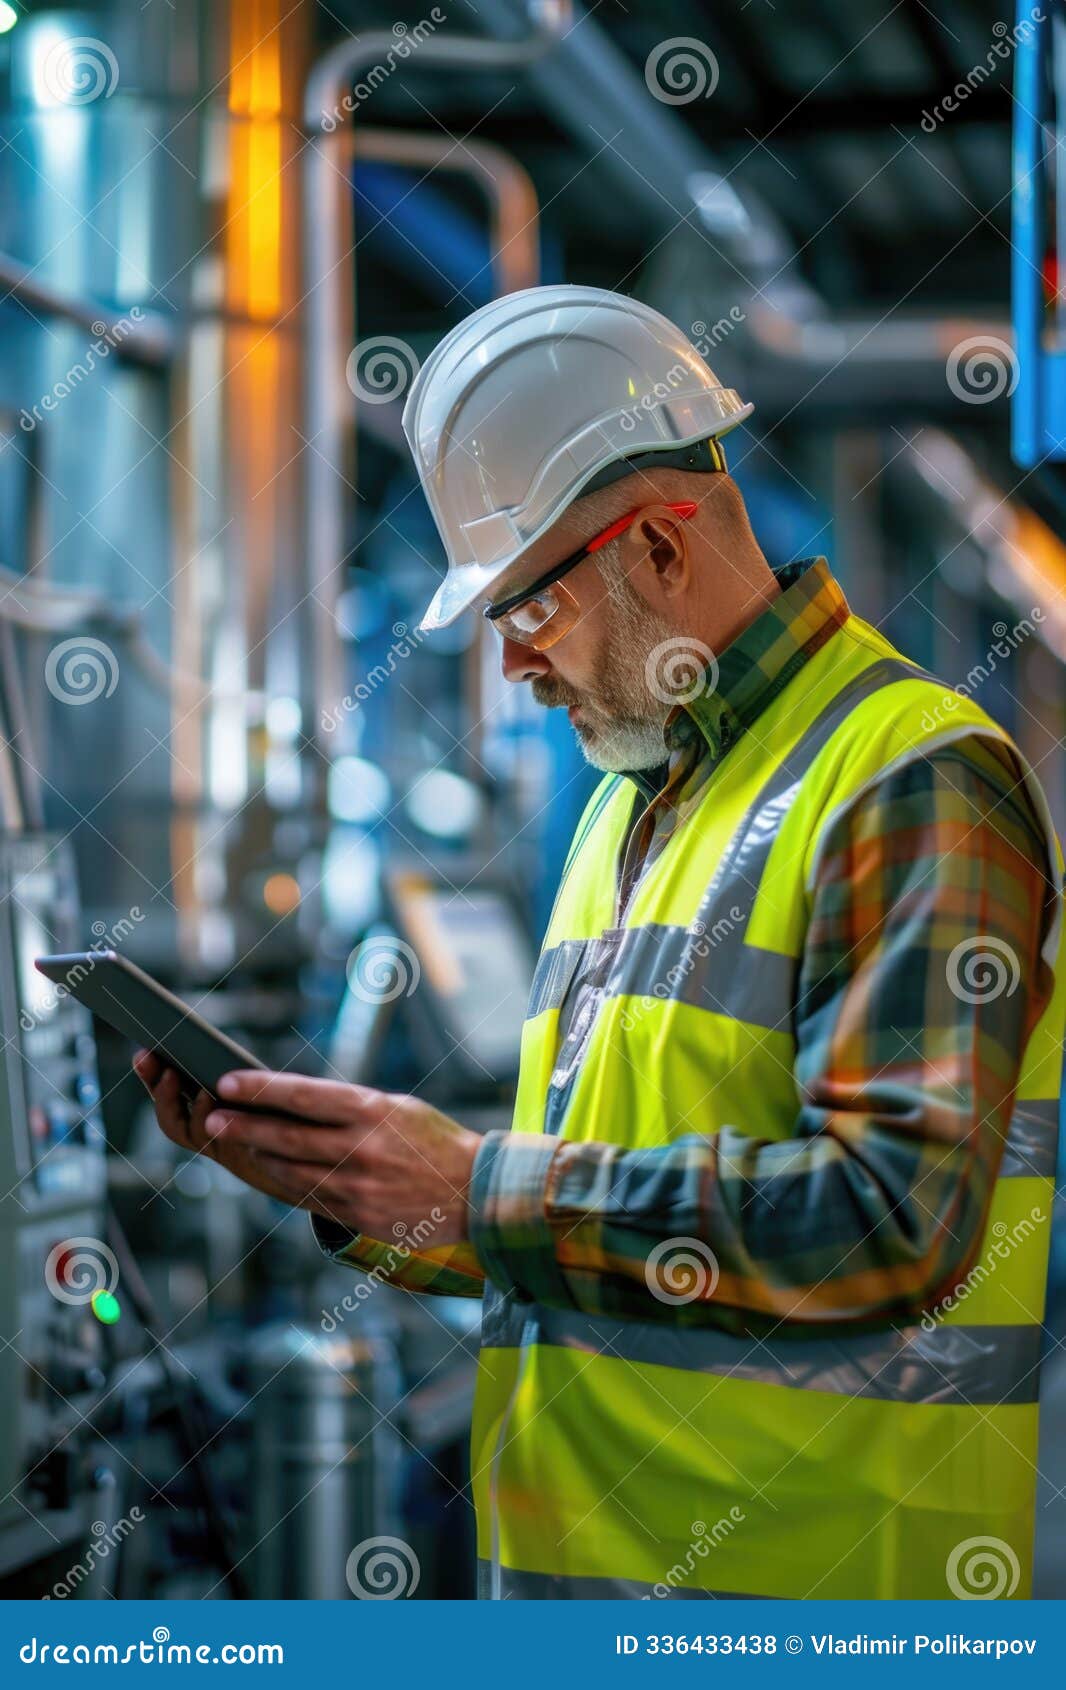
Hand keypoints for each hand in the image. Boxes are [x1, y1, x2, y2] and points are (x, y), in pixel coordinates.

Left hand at [132, 1052, 479, 1244]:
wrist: (475, 1193)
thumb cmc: (433, 1140)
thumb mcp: (397, 1106)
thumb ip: (350, 1105)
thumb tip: (297, 1100)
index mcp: (371, 1111)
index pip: (303, 1096)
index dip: (260, 1088)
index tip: (228, 1081)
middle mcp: (359, 1148)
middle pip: (286, 1135)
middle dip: (244, 1125)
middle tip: (213, 1115)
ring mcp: (356, 1185)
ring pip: (290, 1169)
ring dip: (257, 1155)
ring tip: (233, 1141)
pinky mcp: (356, 1214)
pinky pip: (308, 1197)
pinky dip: (283, 1182)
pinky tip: (268, 1170)